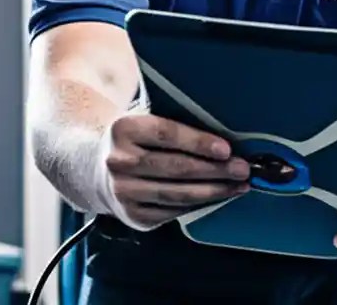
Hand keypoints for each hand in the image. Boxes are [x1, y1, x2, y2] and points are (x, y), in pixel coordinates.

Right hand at [98, 114, 250, 230]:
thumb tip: (223, 135)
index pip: (167, 134)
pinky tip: (218, 197)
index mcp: (123, 129)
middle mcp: (118, 162)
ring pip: (177, 194)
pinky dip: (200, 204)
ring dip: (214, 191)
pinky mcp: (133, 216)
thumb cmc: (134, 139)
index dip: (199, 142)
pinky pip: (173, 211)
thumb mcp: (143, 119)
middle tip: (242, 168)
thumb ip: (173, 121)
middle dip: (215, 170)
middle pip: (176, 168)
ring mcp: (123, 192)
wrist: (94, 169)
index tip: (226, 149)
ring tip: (239, 185)